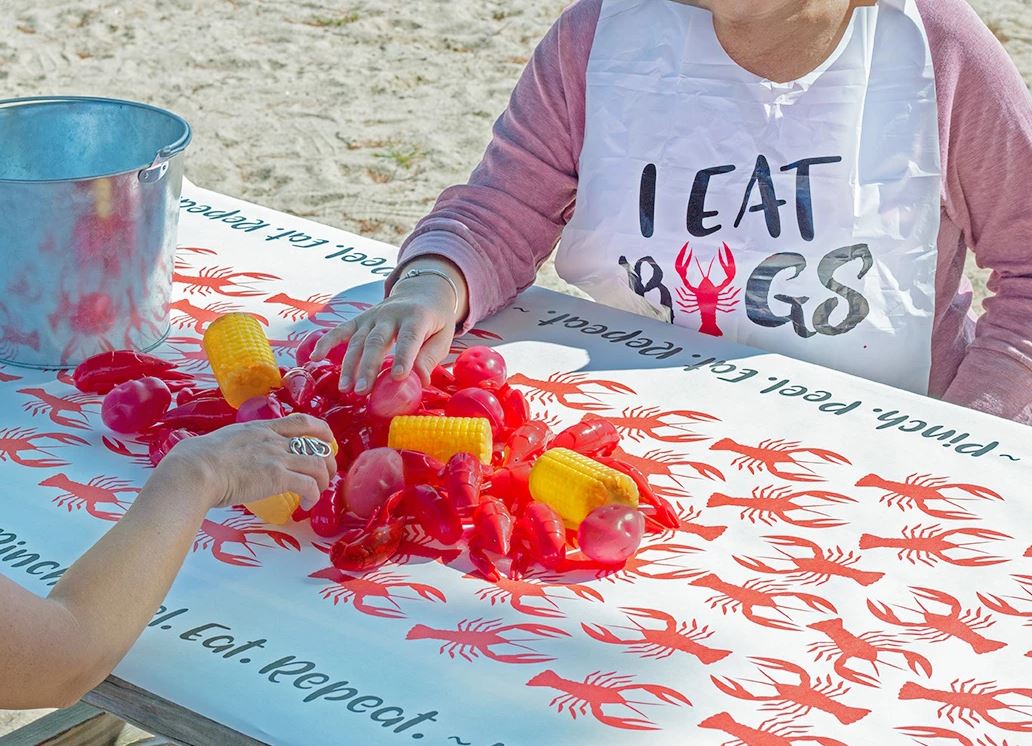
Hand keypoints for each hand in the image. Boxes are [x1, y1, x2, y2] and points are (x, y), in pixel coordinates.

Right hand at [155, 414, 336, 509]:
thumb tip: (229, 457)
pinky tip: (308, 504)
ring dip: (325, 478)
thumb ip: (235, 446)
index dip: (320, 429)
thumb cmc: (195, 460)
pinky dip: (315, 495)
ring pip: (318, 463)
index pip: (300, 420)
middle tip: (328, 470)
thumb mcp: (222, 441)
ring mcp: (277, 457)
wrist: (193, 470)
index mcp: (260, 428)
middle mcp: (273, 440)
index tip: (326, 439)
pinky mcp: (278, 478)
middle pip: (316, 441)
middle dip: (328, 457)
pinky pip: (309, 485)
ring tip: (321, 490)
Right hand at [312, 258, 467, 393]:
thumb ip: (430, 357)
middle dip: (368, 366)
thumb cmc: (435, 321)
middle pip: (376, 341)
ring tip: (346, 388)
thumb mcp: (443, 337)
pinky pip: (341, 330)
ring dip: (350, 365)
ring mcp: (373, 316)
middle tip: (362, 390)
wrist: (422, 291)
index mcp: (416, 317)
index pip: (408, 338)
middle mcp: (391, 314)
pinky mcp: (360, 319)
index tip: (398, 377)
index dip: (403, 357)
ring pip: (357, 340)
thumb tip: (419, 381)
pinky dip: (326, 341)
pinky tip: (315, 356)